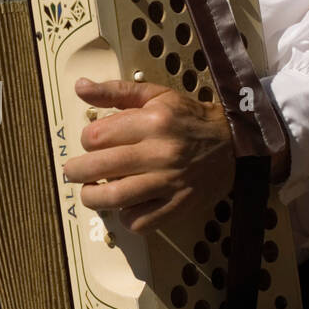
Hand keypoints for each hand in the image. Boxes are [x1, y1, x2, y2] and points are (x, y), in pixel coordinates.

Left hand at [64, 78, 235, 234]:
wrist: (233, 142)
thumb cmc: (187, 118)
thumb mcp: (155, 95)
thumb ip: (115, 91)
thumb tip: (80, 87)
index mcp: (152, 121)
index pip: (96, 136)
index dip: (86, 140)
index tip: (92, 143)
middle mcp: (160, 152)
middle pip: (98, 168)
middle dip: (76, 172)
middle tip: (74, 172)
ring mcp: (169, 182)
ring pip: (114, 198)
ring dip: (93, 198)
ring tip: (91, 192)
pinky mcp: (178, 206)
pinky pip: (139, 221)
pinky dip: (125, 217)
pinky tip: (126, 205)